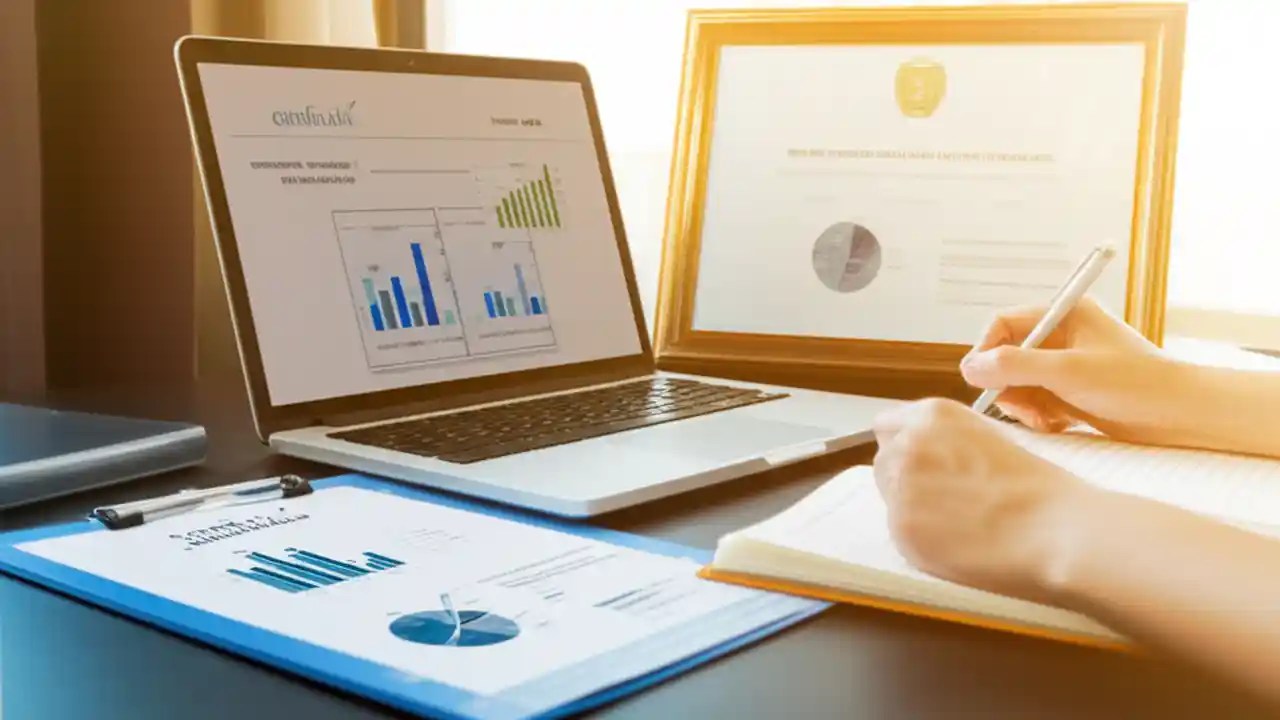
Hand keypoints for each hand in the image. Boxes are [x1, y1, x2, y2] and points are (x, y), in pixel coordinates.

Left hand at [872, 398, 1093, 603]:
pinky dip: (920, 537)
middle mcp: (907, 443)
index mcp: (931, 414)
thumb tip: (924, 454)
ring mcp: (900, 486)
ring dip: (911, 505)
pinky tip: (957, 541)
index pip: (886, 425)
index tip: (922, 464)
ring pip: (888, 495)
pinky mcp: (901, 527)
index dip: (905, 445)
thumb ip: (945, 438)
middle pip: (884, 460)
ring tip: (956, 520)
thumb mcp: (986, 436)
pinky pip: (899, 530)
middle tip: (944, 498)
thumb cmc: (1035, 486)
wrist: (1054, 528)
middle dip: (905, 476)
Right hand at [960, 297, 1192, 445]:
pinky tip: (1058, 426)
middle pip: (1007, 357)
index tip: (981, 380)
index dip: (986, 350)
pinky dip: (1039, 417)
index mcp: (1065, 315)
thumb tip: (968, 368)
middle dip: (1007, 385)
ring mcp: (1067, 366)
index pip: (1004, 324)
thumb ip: (1015, 366)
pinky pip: (1036, 402)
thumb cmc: (1135, 384)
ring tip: (1044, 420)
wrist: (1181, 417)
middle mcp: (1063, 337)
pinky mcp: (1073, 393)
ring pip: (1019, 383)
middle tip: (1018, 407)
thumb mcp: (1068, 372)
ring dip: (1023, 405)